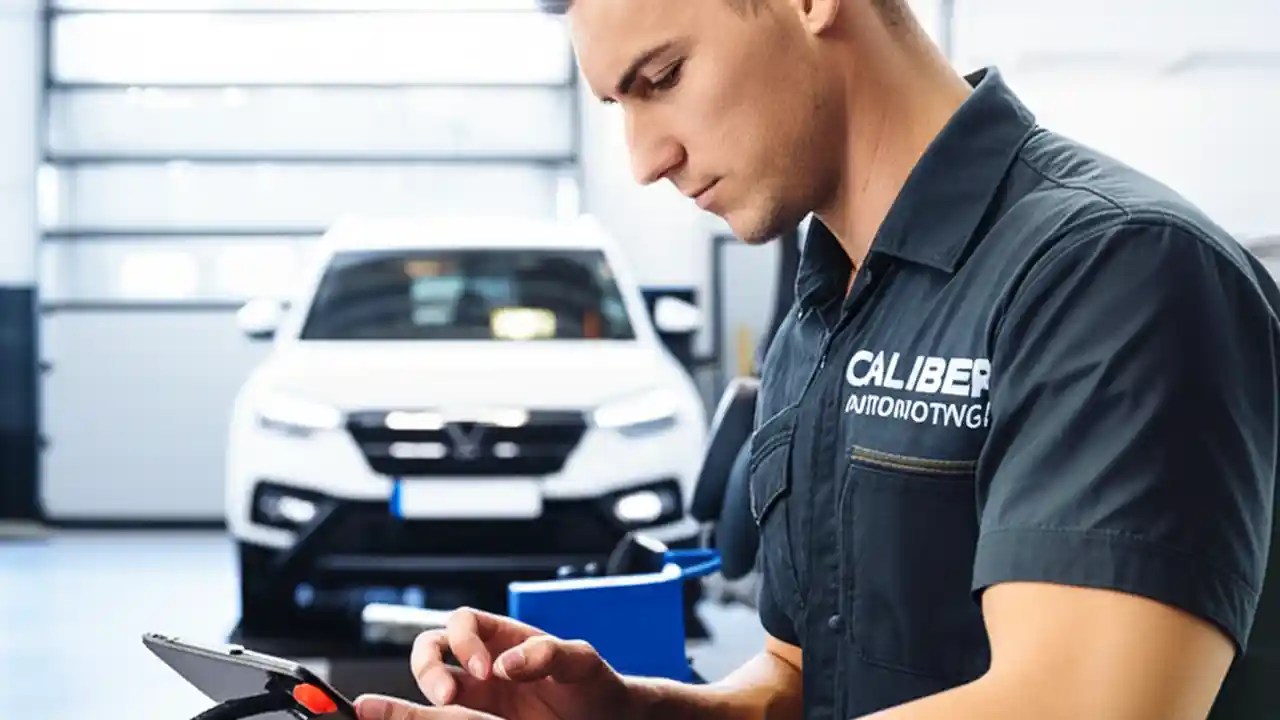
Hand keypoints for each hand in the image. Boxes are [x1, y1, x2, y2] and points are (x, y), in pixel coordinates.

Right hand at [354, 607, 636, 719]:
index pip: (463, 623)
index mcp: (504, 637)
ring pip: (431, 683)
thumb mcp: (581, 662)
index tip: (485, 671)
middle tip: (447, 693)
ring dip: (423, 691)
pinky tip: (430, 716)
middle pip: (432, 648)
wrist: (607, 719)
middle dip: (428, 666)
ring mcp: (478, 695)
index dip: (464, 642)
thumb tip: (505, 663)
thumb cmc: (594, 683)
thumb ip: (549, 654)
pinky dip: (428, 714)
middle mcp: (483, 662)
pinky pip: (444, 715)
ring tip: (440, 704)